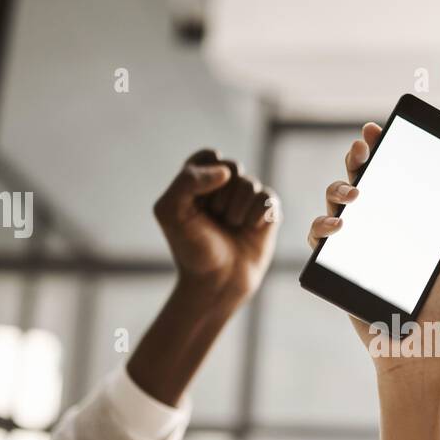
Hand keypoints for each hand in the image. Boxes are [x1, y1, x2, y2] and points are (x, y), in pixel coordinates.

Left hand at [153, 150, 279, 302]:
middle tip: (214, 218)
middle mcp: (224, 189)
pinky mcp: (267, 214)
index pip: (208, 156)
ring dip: (237, 208)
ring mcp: (247, 201)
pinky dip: (256, 214)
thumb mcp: (171, 212)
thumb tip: (225, 172)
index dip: (205, 172)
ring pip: (250, 183)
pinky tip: (249, 229)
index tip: (197, 198)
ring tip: (230, 227)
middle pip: (232, 167)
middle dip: (222, 194)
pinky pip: (268, 198)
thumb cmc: (192, 250)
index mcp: (198, 184)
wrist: (217, 283)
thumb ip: (187, 180)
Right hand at [308, 123, 439, 384]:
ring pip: (336, 204)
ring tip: (354, 192)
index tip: (379, 130)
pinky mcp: (337, 267)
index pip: (392, 176)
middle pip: (361, 181)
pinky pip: (319, 239)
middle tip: (362, 146)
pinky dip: (322, 226)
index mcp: (406, 221)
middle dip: (357, 157)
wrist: (418, 351)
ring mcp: (355, 246)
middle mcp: (379, 228)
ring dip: (339, 187)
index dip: (382, 149)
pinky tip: (338, 225)